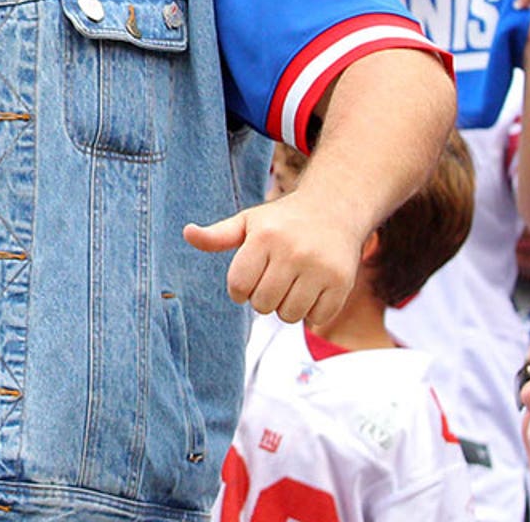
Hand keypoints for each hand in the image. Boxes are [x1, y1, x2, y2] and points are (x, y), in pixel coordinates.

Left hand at [184, 188, 365, 325]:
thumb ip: (217, 235)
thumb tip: (187, 233)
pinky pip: (315, 319)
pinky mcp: (341, 283)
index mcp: (265, 237)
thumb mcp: (248, 222)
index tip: (249, 277)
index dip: (239, 290)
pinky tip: (313, 289)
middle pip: (263, 305)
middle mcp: (293, 252)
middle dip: (263, 298)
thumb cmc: (282, 222)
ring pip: (288, 315)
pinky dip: (311, 312)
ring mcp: (320, 268)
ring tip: (293, 284)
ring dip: (286, 307)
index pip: (239, 287)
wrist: (334, 210)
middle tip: (273, 278)